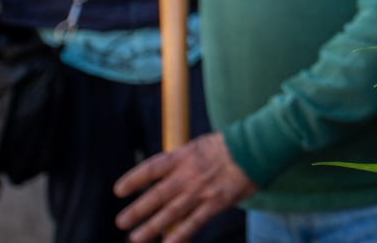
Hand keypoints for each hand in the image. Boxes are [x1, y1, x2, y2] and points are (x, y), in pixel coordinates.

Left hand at [114, 132, 255, 242]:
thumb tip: (168, 171)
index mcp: (184, 156)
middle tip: (121, 221)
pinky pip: (194, 222)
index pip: (152, 168)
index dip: (134, 179)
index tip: (119, 190)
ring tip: (135, 238)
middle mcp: (189, 174)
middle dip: (138, 209)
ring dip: (152, 226)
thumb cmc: (231, 144)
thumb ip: (185, 159)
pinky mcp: (216, 203)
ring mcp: (202, 190)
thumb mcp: (202, 145)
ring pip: (171, 212)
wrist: (257, 147)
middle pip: (157, 194)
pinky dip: (180, 234)